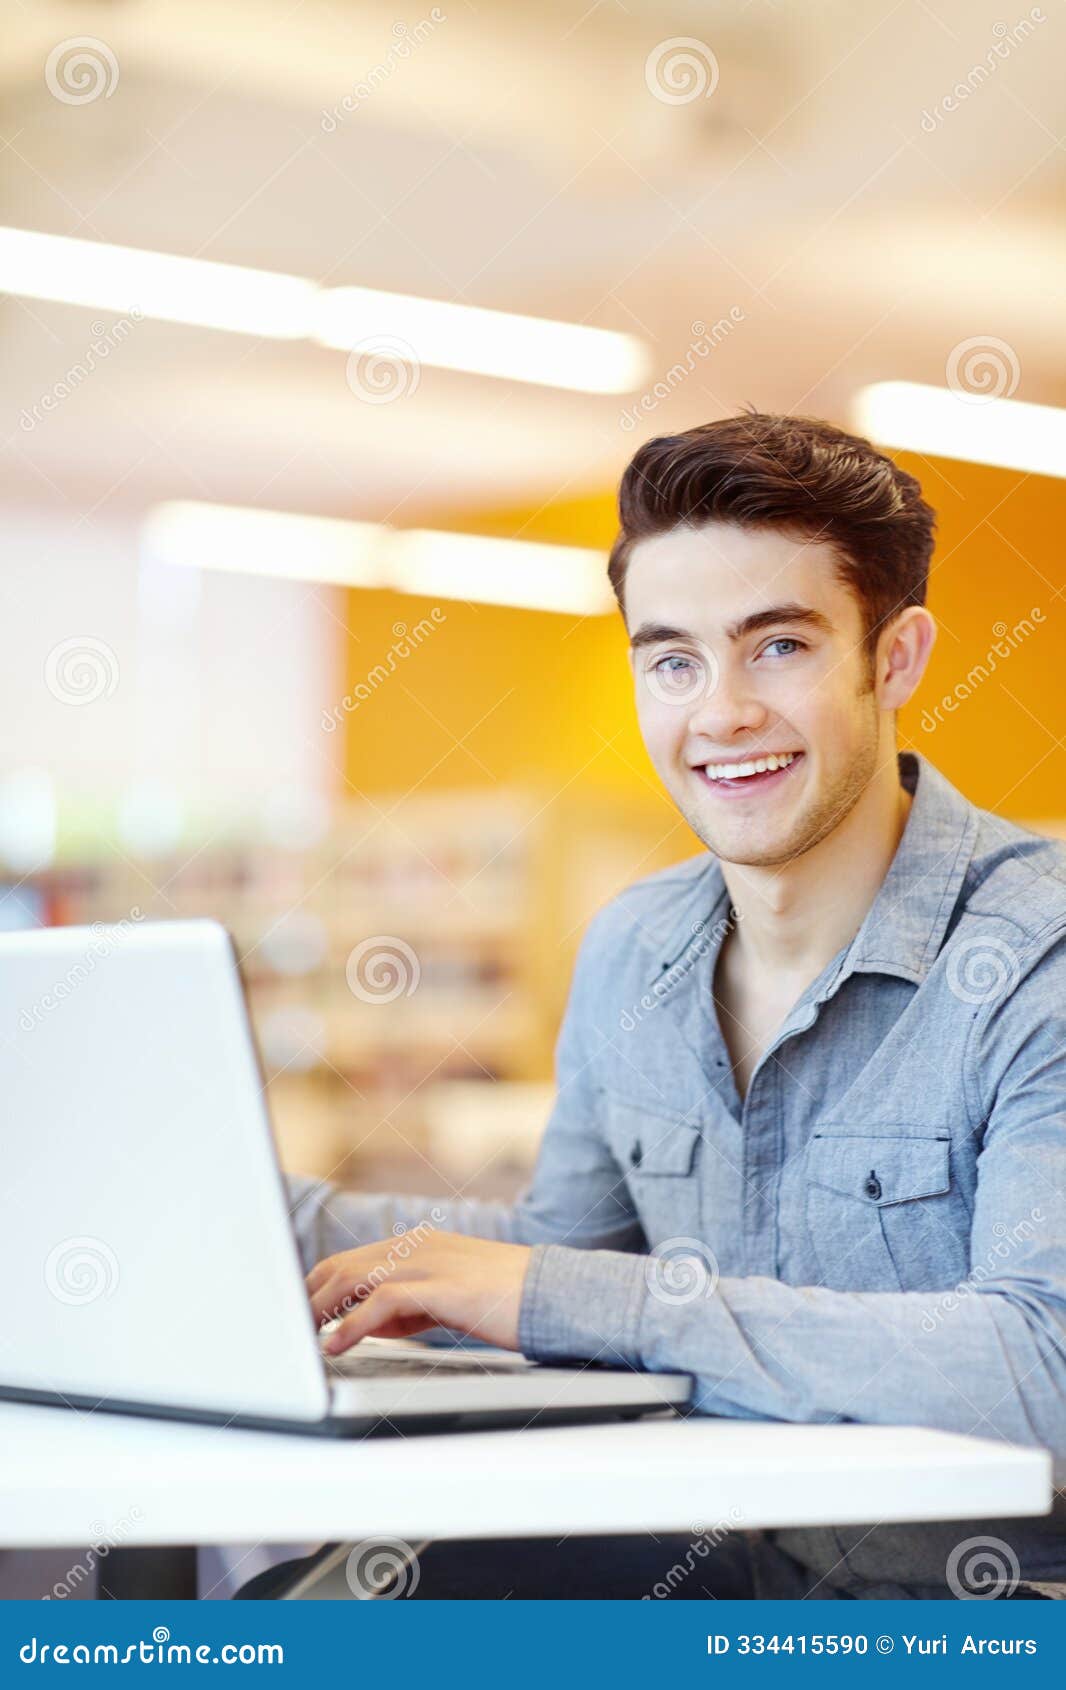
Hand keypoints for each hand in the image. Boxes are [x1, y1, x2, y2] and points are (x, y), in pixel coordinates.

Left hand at [305, 1231, 532, 1353]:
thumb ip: (406, 1307)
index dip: (313, 1288)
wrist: (554, 1293)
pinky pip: (380, 1303)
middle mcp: (416, 1246)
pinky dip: (350, 1325)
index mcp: (417, 1245)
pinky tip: (335, 1345)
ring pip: (351, 1278)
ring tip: (296, 1339)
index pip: (347, 1261)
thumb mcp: (446, 1300)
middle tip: (283, 1331)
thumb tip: (363, 1325)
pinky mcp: (439, 1286)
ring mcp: (427, 1262)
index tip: (293, 1316)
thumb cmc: (506, 1300)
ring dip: (317, 1310)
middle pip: (339, 1265)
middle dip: (304, 1298)